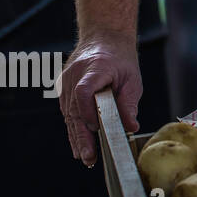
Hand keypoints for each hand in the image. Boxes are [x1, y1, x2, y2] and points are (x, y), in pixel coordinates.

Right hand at [59, 32, 141, 166]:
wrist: (104, 38)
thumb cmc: (121, 59)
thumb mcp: (132, 79)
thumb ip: (129, 103)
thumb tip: (130, 127)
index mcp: (95, 68)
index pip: (84, 91)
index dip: (88, 112)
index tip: (97, 128)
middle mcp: (75, 76)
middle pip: (74, 110)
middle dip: (81, 136)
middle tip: (88, 157)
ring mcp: (66, 82)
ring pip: (69, 114)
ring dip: (76, 137)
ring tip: (85, 157)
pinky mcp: (63, 88)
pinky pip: (68, 111)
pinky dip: (74, 127)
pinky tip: (80, 144)